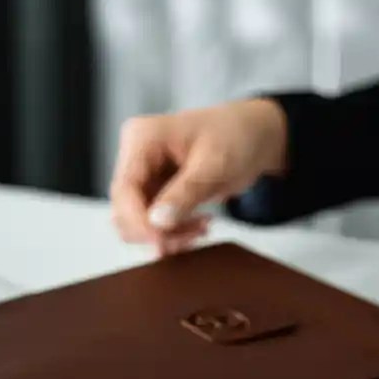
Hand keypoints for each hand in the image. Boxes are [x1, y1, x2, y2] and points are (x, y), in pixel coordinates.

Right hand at [110, 98, 287, 256]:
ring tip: (202, 228)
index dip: (139, 221)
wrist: (254, 136)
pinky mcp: (157, 191)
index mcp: (142, 139)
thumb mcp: (214, 164)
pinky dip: (174, 232)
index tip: (162, 241)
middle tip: (193, 235)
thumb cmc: (236, 136)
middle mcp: (137, 156)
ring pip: (139, 222)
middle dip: (156, 231)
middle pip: (126, 210)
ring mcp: (146, 175)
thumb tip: (157, 222)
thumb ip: (184, 193)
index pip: (124, 189)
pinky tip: (200, 226)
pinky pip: (155, 223)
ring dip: (167, 235)